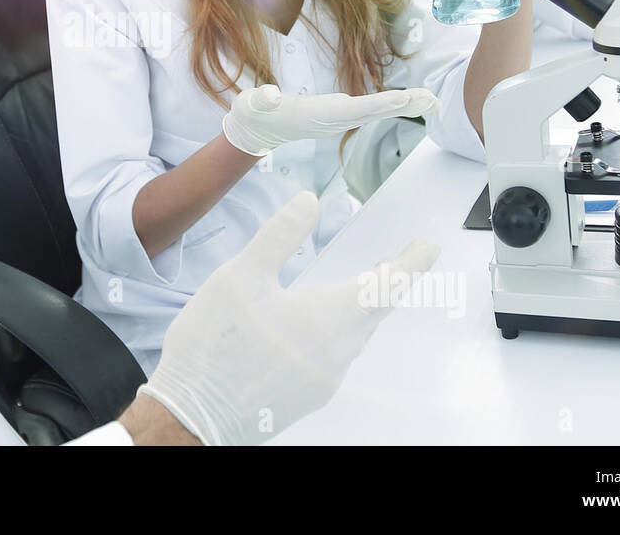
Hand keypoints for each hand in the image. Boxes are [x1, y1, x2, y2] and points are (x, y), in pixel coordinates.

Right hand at [138, 191, 440, 445]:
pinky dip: (339, 334)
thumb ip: (278, 237)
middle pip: (375, 310)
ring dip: (362, 309)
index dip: (411, 263)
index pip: (387, 283)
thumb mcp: (239, 277)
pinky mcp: (309, 397)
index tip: (427, 248)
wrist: (192, 417)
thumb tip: (307, 202)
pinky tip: (314, 330)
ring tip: (357, 290)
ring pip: (356, 336)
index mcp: (328, 316)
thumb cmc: (212, 347)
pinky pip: (337, 357)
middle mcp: (337, 351)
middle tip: (394, 264)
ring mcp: (325, 378)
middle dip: (386, 283)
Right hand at [221, 84, 438, 156]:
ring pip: (375, 113)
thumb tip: (269, 95)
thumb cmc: (253, 115)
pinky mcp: (336, 115)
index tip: (403, 101)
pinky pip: (369, 111)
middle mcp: (332, 121)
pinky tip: (406, 101)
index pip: (352, 110)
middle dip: (402, 107)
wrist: (254, 132)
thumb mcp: (252, 104)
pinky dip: (389, 105)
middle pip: (373, 114)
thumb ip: (261, 99)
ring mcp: (336, 120)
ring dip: (402, 107)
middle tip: (432, 100)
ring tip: (430, 99)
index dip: (378, 105)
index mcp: (317, 116)